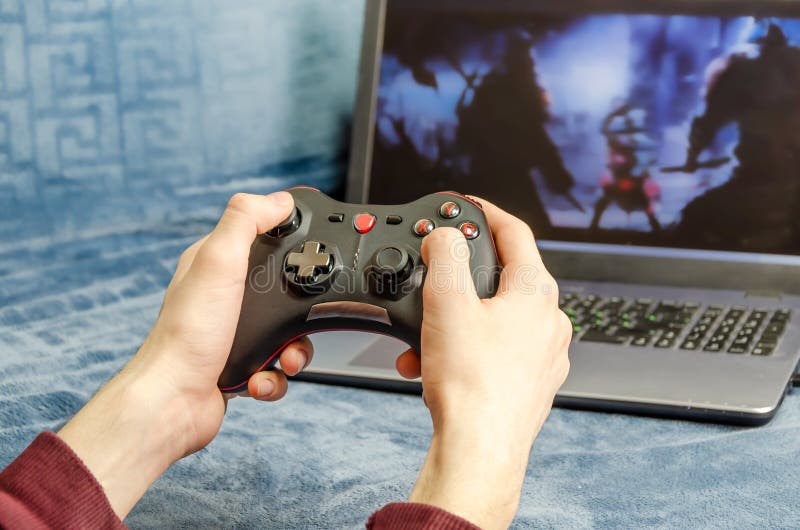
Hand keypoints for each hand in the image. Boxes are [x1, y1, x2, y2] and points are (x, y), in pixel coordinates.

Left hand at [58, 192, 314, 517]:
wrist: (173, 403)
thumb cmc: (186, 337)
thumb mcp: (218, 263)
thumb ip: (246, 223)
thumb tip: (277, 199)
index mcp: (216, 263)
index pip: (261, 235)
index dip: (290, 239)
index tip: (311, 248)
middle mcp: (224, 296)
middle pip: (285, 289)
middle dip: (300, 310)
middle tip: (298, 319)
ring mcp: (234, 332)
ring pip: (287, 332)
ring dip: (294, 351)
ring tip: (282, 358)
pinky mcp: (241, 363)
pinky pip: (278, 367)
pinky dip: (275, 378)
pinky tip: (259, 379)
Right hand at [396, 198, 571, 529]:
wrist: (481, 449)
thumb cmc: (472, 383)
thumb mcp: (446, 302)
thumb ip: (444, 255)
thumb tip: (445, 236)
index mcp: (536, 293)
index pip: (516, 233)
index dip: (487, 212)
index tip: (470, 206)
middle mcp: (549, 322)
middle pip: (502, 279)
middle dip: (459, 281)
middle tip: (433, 281)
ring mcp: (544, 355)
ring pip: (494, 320)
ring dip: (456, 322)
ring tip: (422, 341)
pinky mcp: (532, 383)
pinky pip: (496, 352)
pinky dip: (465, 351)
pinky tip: (435, 366)